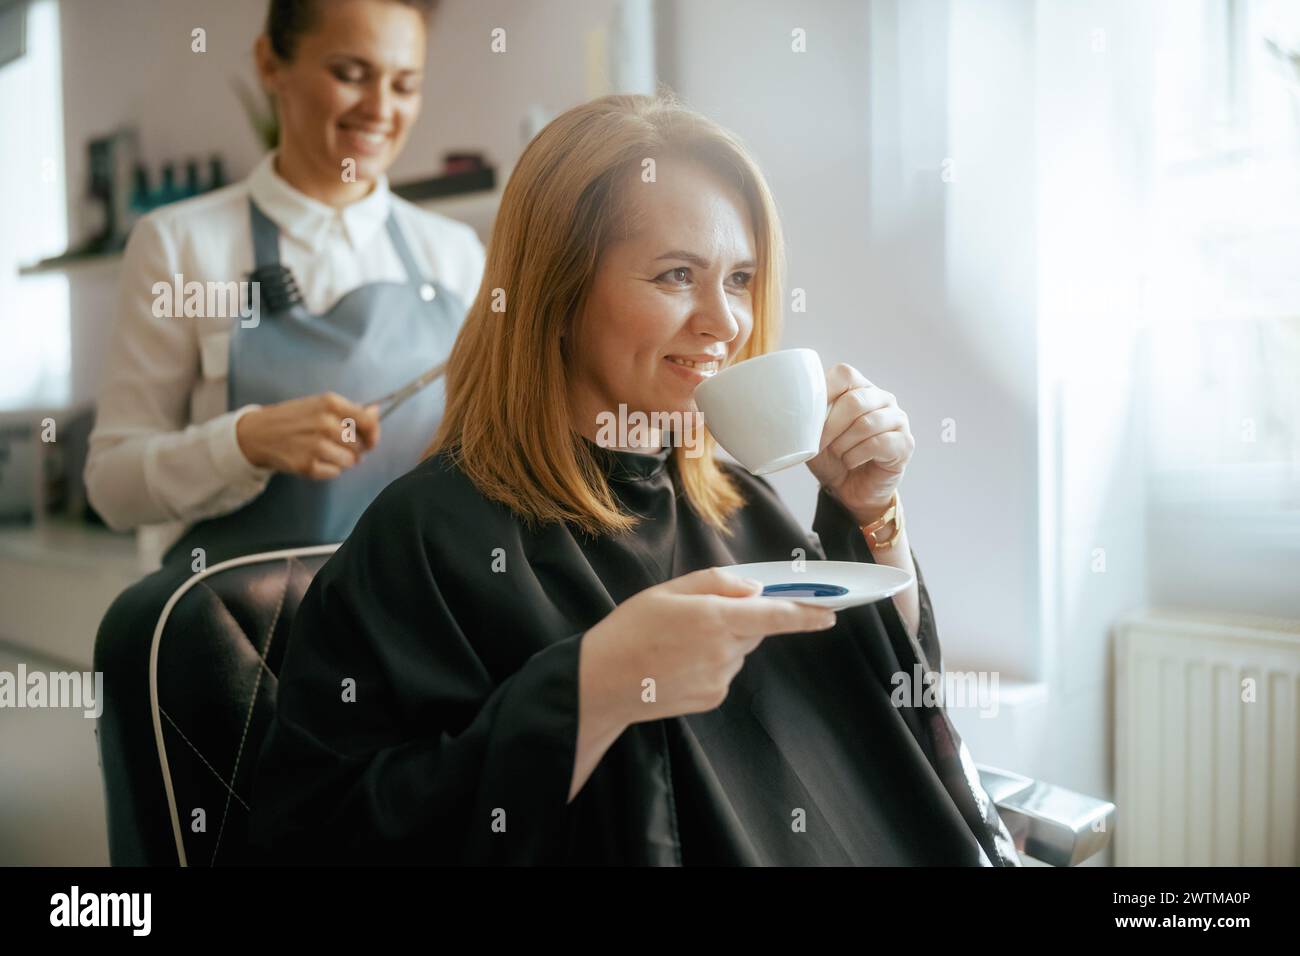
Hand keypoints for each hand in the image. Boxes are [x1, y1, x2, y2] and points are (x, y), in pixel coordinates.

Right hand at [236, 392, 380, 478]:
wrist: (258, 433)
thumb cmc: (294, 418)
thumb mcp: (320, 405)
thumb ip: (350, 410)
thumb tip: (377, 411)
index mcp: (330, 403)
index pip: (368, 422)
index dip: (373, 434)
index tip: (371, 440)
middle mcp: (324, 422)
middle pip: (360, 445)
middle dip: (355, 449)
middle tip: (339, 446)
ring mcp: (315, 445)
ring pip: (350, 461)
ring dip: (343, 460)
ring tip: (326, 453)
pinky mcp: (306, 465)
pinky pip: (334, 472)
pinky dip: (329, 469)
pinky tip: (315, 459)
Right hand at [580, 567, 836, 728]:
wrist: (603, 682)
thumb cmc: (630, 629)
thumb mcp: (668, 590)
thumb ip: (717, 583)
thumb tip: (754, 589)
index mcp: (715, 618)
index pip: (776, 615)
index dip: (806, 614)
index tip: (830, 612)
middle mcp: (724, 651)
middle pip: (753, 630)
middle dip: (740, 619)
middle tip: (699, 617)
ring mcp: (720, 679)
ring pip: (738, 652)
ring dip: (722, 642)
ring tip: (678, 643)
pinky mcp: (713, 698)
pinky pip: (725, 672)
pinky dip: (710, 663)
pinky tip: (679, 663)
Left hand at [805, 363, 914, 525]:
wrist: (849, 489)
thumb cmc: (831, 457)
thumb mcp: (812, 434)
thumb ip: (808, 415)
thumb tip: (791, 403)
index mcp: (859, 388)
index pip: (844, 374)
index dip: (823, 393)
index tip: (809, 416)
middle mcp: (882, 398)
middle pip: (855, 401)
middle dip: (831, 426)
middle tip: (820, 444)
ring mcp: (897, 419)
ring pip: (867, 423)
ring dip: (844, 444)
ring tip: (838, 454)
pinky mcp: (905, 443)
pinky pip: (879, 443)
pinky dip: (857, 456)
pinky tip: (851, 462)